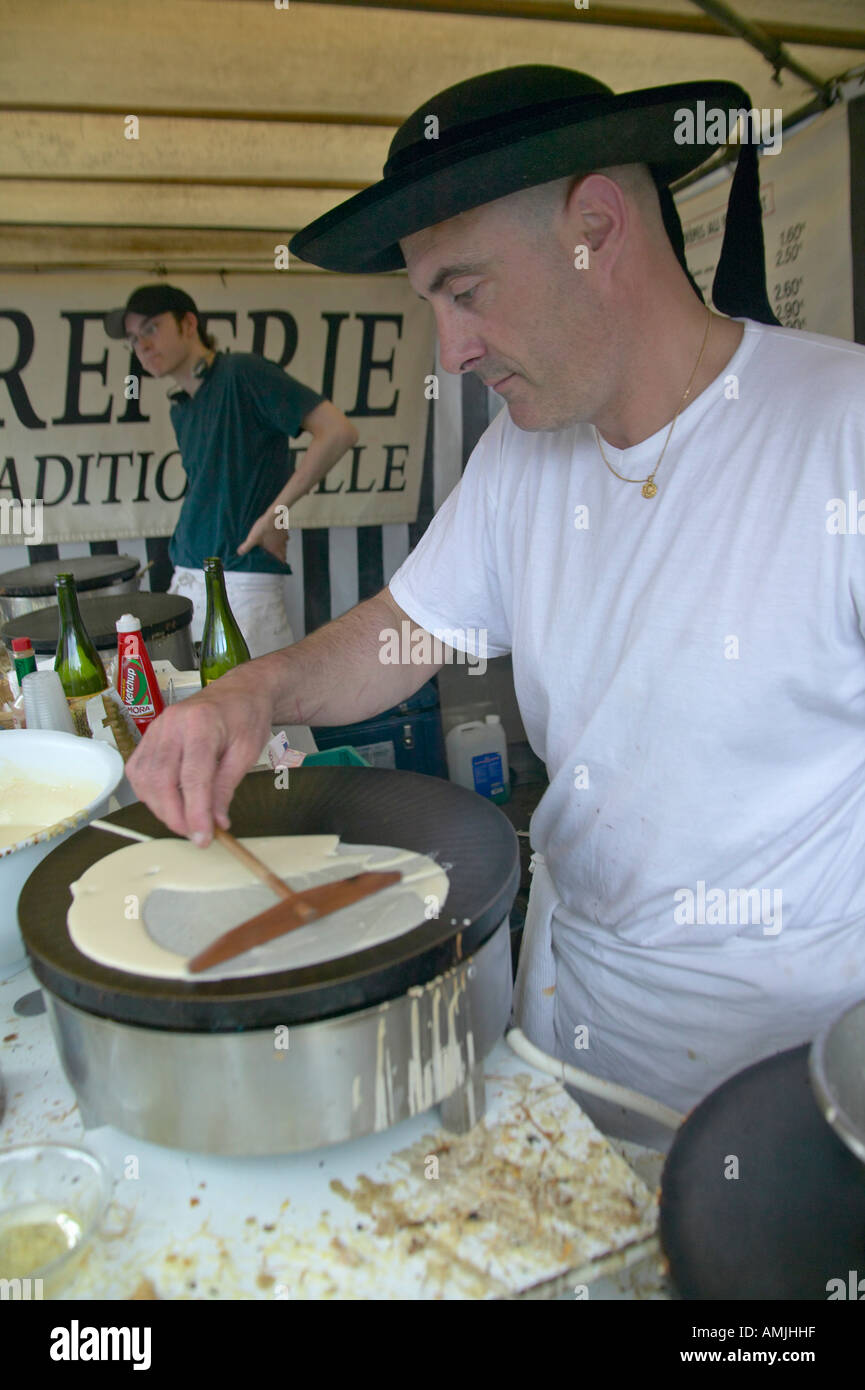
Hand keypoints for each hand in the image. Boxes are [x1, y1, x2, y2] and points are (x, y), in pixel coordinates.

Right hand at [125, 671, 275, 843]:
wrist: (239, 691)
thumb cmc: (246, 717)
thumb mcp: (247, 752)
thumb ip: (227, 787)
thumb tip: (215, 822)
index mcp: (201, 723)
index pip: (193, 776)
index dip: (195, 812)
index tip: (203, 837)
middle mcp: (172, 723)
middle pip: (161, 779)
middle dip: (174, 815)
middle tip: (194, 835)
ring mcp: (156, 728)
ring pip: (145, 778)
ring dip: (160, 807)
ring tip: (184, 820)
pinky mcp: (149, 735)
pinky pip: (139, 770)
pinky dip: (149, 793)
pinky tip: (167, 802)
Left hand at [237, 509, 289, 562]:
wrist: (273, 515)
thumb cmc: (264, 528)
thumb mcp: (253, 538)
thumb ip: (246, 546)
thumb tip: (239, 553)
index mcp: (275, 549)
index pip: (282, 560)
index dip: (280, 563)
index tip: (278, 565)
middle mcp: (282, 544)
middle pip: (284, 552)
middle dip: (281, 555)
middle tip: (276, 555)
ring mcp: (284, 537)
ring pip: (285, 544)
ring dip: (281, 545)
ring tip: (275, 544)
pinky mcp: (285, 529)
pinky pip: (284, 535)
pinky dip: (281, 536)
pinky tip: (277, 533)